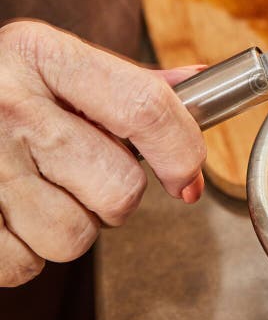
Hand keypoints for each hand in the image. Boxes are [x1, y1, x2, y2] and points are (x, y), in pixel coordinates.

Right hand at [0, 21, 205, 286]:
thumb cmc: (1, 93)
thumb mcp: (55, 67)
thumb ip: (128, 82)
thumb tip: (197, 82)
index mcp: (41, 54)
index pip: (146, 109)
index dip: (183, 152)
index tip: (188, 179)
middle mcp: (8, 103)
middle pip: (120, 186)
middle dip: (119, 196)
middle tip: (88, 176)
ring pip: (76, 235)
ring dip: (73, 226)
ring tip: (43, 192)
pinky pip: (25, 265)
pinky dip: (27, 254)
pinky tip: (12, 215)